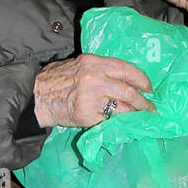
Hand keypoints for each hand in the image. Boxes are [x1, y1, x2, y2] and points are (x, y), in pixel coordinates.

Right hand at [33, 53, 156, 128]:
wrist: (37, 96)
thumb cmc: (57, 79)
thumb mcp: (79, 65)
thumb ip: (100, 69)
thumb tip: (123, 79)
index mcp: (94, 62)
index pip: (126, 69)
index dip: (142, 80)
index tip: (149, 88)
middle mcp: (94, 78)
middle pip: (129, 91)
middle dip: (143, 102)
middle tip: (150, 109)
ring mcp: (91, 98)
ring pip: (123, 108)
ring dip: (135, 115)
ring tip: (140, 118)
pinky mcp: (87, 115)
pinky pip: (109, 121)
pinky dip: (119, 124)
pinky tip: (124, 125)